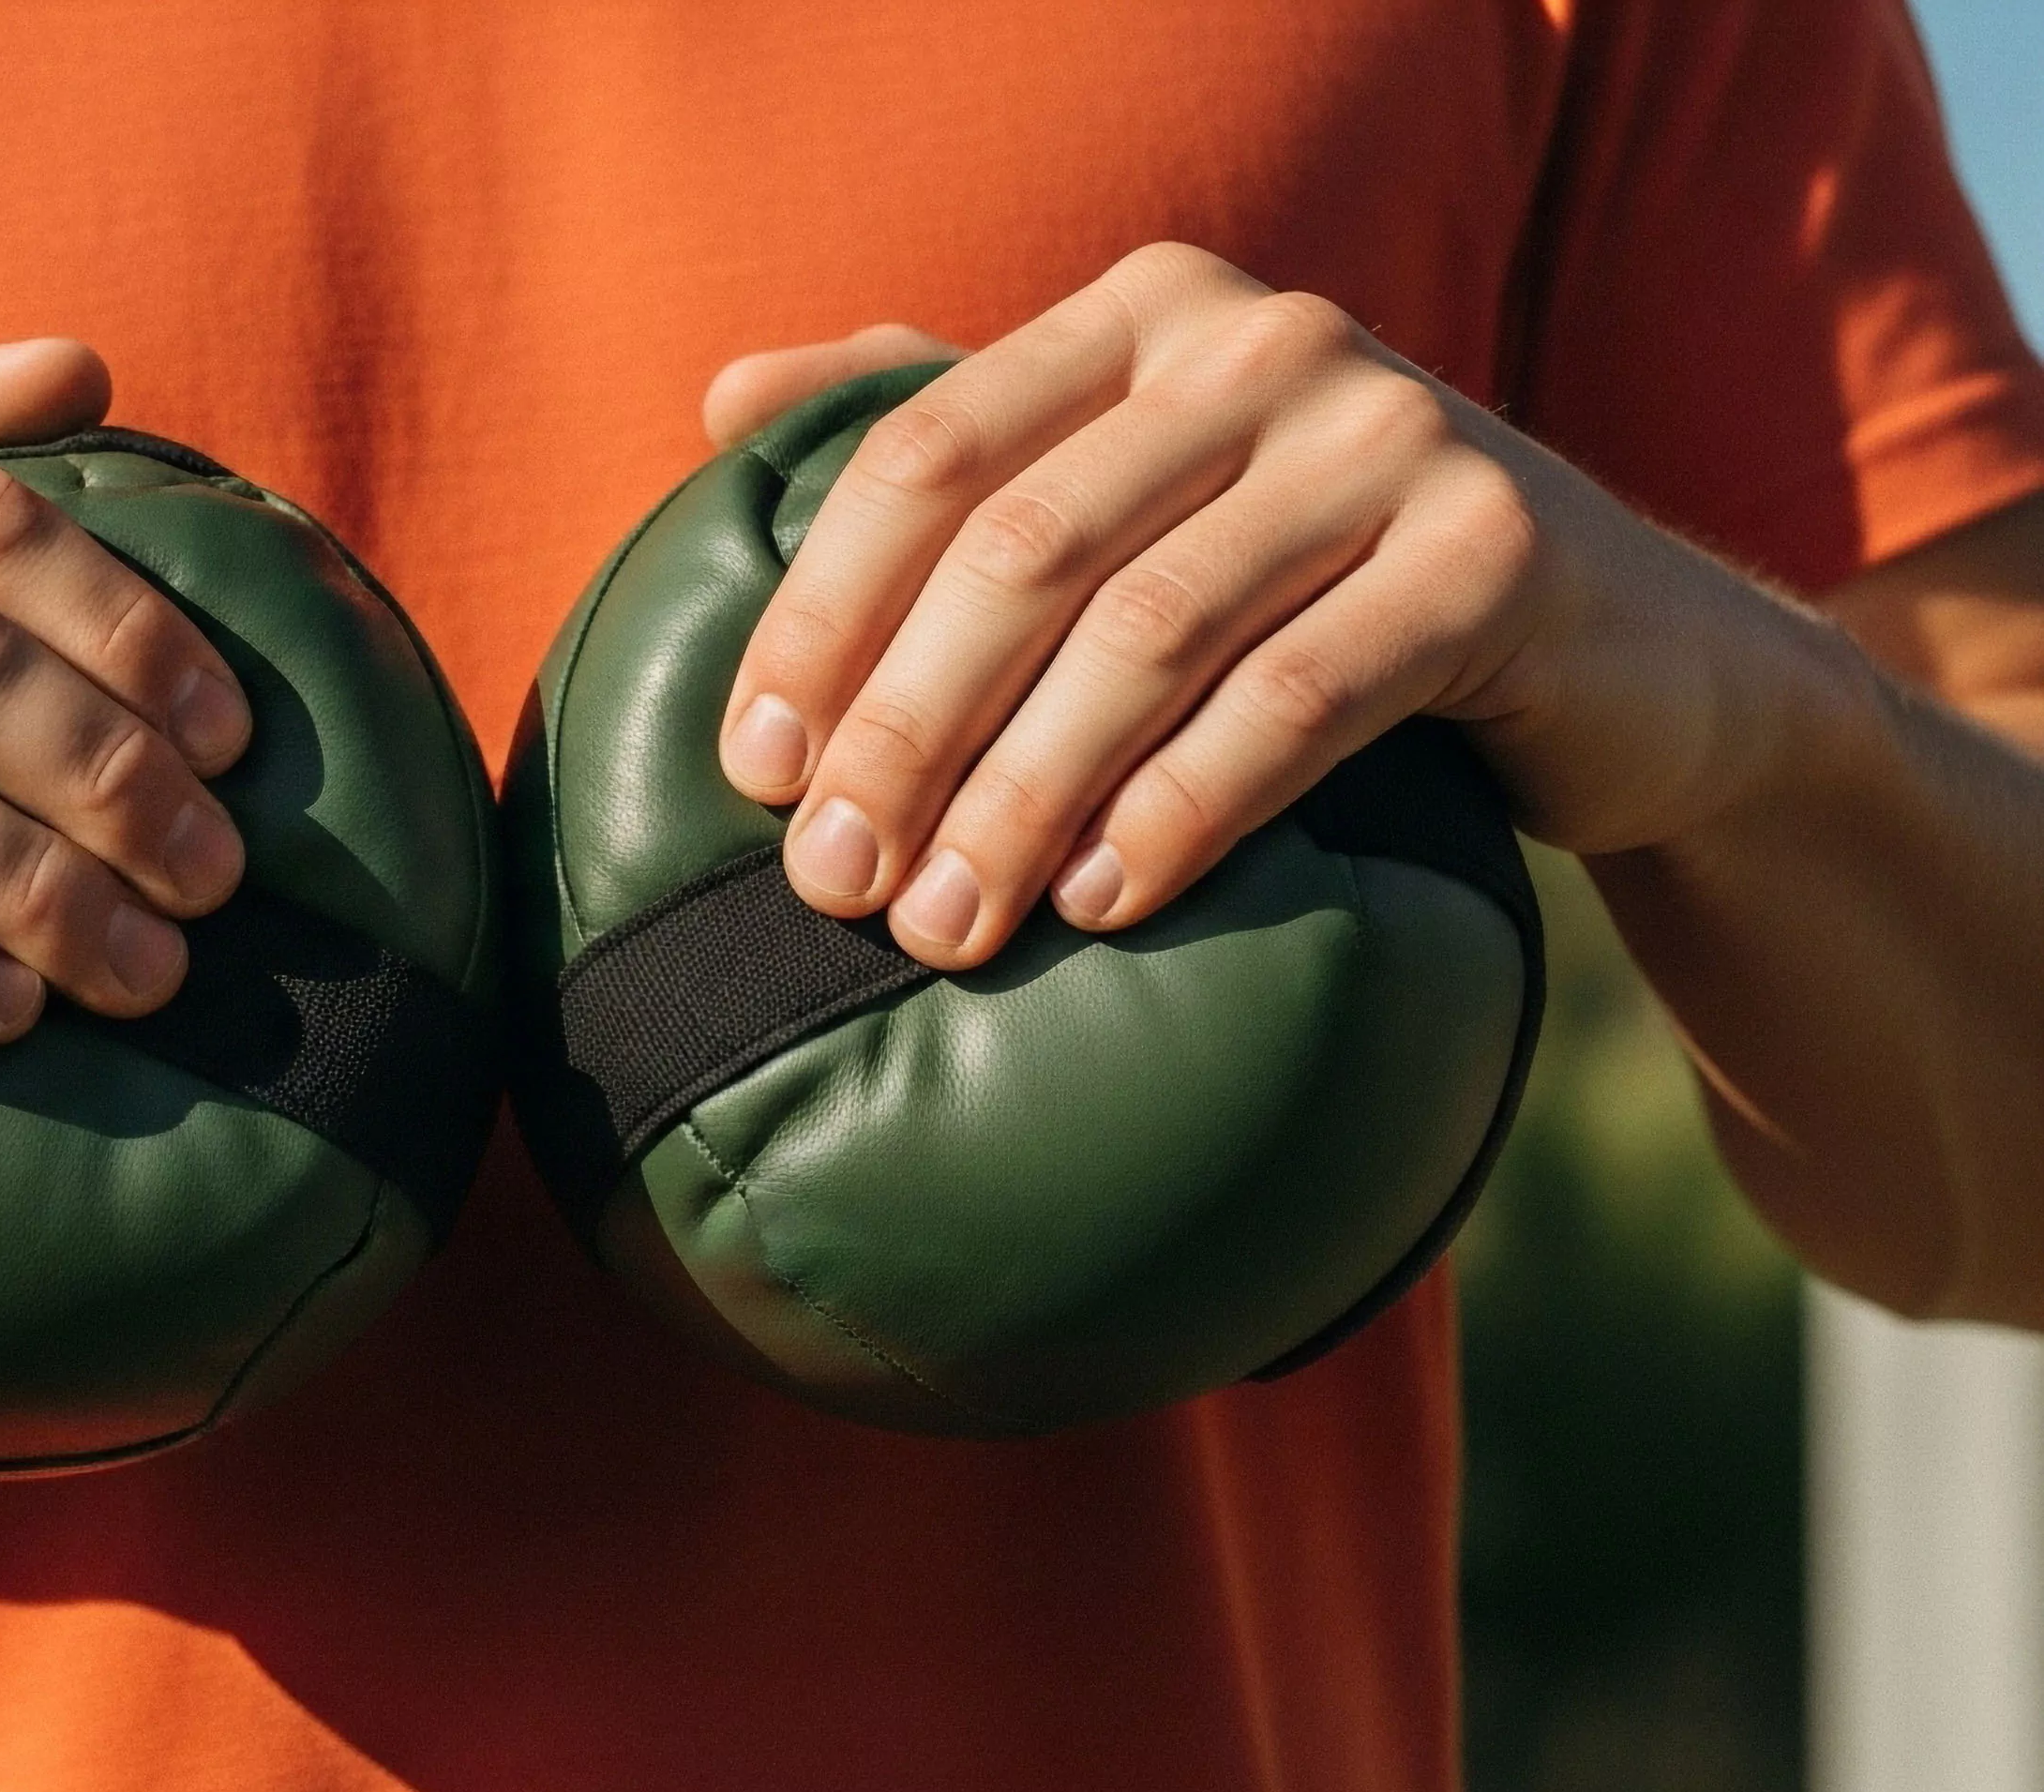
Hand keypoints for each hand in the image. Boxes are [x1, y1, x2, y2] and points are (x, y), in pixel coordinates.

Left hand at [708, 242, 1819, 968]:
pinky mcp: (1497, 555)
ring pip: (1147, 634)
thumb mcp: (1134, 482)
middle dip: (903, 731)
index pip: (927, 452)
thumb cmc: (1313, 584)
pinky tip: (1105, 904)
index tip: (749, 772)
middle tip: (830, 886)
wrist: (1622, 656)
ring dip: (1020, 798)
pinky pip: (1299, 697)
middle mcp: (1266, 341)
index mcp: (1145, 309)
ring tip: (944, 927)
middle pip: (1020, 551)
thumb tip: (722, 397)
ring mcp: (1394, 436)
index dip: (819, 616)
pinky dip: (1183, 808)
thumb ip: (949, 421)